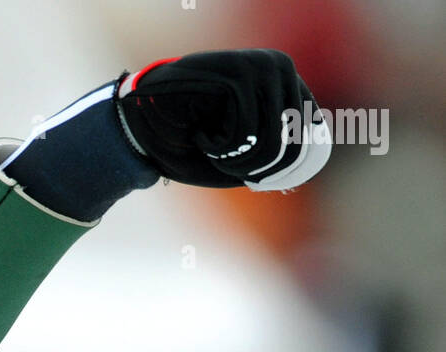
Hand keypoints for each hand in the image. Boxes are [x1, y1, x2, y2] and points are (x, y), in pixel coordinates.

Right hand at [116, 49, 330, 190]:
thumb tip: (308, 167)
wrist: (143, 124)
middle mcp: (282, 69)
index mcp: (288, 87)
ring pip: (273, 141)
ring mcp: (262, 64)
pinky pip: (247, 132)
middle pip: (295, 145)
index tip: (256, 182)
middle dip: (257, 169)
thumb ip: (277, 156)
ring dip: (237, 161)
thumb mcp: (243, 155)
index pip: (314, 140)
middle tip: (226, 163)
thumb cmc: (192, 142)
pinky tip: (200, 134)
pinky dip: (220, 148)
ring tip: (212, 149)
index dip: (288, 172)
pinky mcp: (239, 70)